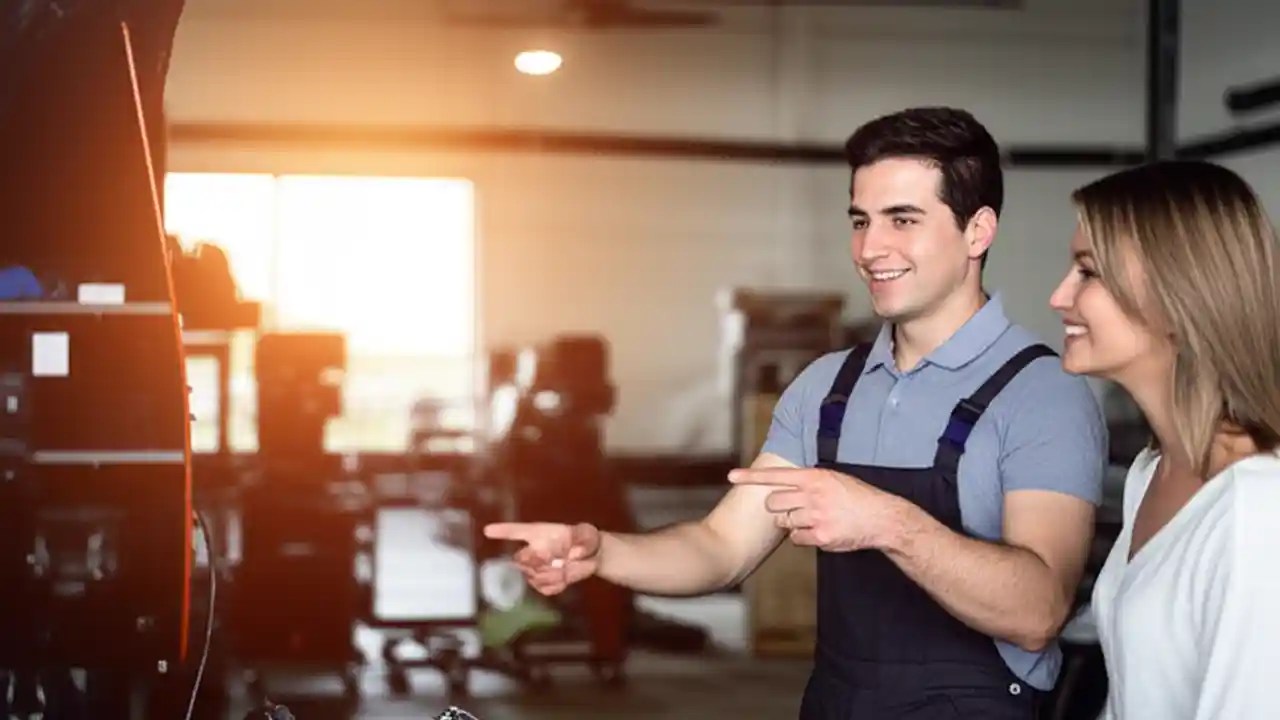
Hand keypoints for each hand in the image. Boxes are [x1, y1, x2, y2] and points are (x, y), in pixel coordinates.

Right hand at [482, 522, 600, 595]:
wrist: (592, 556)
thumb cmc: (586, 538)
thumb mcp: (588, 534)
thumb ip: (583, 540)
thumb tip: (574, 554)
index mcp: (540, 533)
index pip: (516, 531)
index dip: (502, 531)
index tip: (487, 530)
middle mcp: (533, 550)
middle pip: (521, 560)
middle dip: (536, 563)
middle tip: (557, 559)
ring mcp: (537, 568)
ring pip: (532, 576)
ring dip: (551, 575)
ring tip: (566, 568)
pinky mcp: (544, 582)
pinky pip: (543, 589)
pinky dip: (556, 586)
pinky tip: (565, 579)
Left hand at [728, 466, 903, 551]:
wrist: (880, 517)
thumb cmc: (856, 497)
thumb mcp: (833, 478)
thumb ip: (809, 481)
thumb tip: (786, 485)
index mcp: (814, 477)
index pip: (776, 475)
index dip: (750, 477)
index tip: (731, 476)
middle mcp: (812, 495)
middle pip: (774, 503)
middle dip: (778, 508)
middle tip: (793, 509)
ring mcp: (816, 516)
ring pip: (785, 522)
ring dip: (792, 523)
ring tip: (814, 519)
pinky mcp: (821, 536)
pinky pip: (797, 539)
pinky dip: (803, 538)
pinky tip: (819, 531)